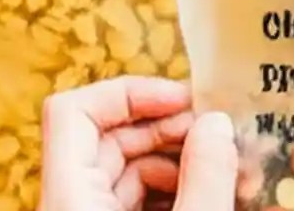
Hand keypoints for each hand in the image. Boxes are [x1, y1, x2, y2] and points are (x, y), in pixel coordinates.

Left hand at [39, 76, 238, 210]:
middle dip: (165, 129)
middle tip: (216, 134)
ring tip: (224, 170)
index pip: (72, 111)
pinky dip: (169, 191)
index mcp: (69, 197)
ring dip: (175, 162)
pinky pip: (130, 202)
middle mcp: (69, 204)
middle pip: (105, 138)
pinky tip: (209, 195)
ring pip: (122, 172)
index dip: (129, 94)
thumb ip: (205, 176)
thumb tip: (216, 124)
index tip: (181, 100)